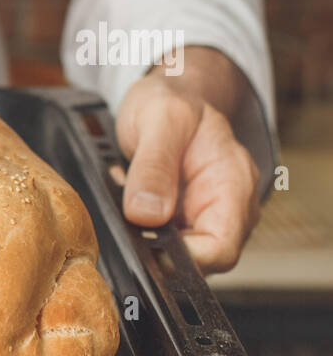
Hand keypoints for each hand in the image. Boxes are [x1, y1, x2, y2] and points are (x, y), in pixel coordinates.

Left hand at [115, 46, 260, 274]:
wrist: (167, 95)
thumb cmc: (171, 101)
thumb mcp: (160, 119)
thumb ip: (154, 165)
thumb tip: (146, 215)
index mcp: (233, 185)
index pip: (219, 250)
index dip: (181, 259)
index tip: (141, 243)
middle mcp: (226, 208)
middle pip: (198, 261)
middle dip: (154, 247)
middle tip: (122, 211)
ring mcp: (204, 216)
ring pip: (175, 254)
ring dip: (142, 236)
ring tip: (126, 196)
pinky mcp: (181, 219)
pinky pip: (160, 240)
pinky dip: (138, 228)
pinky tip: (127, 202)